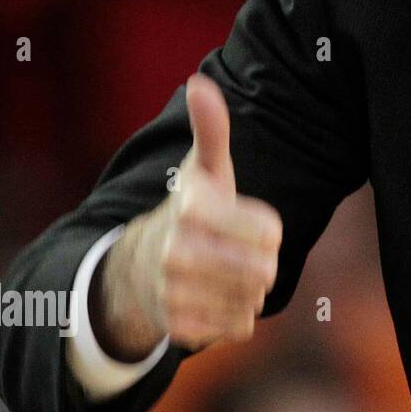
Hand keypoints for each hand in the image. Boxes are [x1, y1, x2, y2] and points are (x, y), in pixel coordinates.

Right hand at [95, 74, 282, 358]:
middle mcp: (176, 251)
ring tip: (225, 275)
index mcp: (190, 209)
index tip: (247, 225)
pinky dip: (236, 316)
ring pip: (254, 299)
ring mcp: (173, 292)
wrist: (140, 269)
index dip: (268, 231)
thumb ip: (211, 129)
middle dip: (263, 264)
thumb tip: (200, 83)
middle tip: (241, 255)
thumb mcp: (203, 171)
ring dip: (250, 290)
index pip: (270, 232)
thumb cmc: (191, 213)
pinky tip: (214, 299)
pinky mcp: (177, 327)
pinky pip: (238, 327)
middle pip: (265, 270)